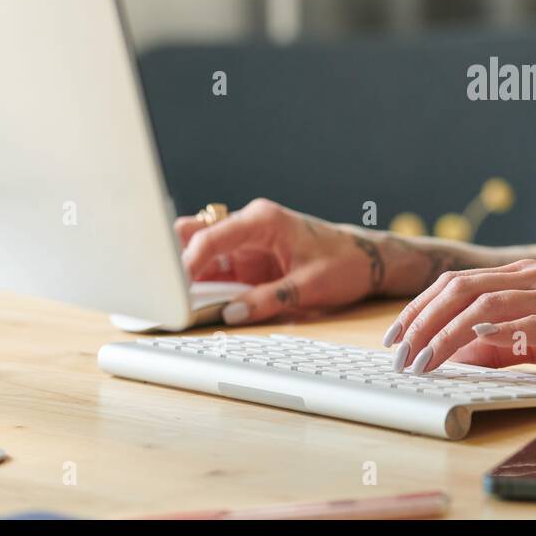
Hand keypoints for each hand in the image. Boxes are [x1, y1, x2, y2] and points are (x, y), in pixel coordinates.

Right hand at [175, 198, 387, 323]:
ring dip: (189, 279)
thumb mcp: (310, 286)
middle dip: (178, 262)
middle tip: (170, 291)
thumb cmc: (343, 264)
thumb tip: (231, 314)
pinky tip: (198, 305)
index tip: (174, 286)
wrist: (364, 259)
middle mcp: (248, 226)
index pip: (212, 236)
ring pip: (199, 254)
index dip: (188, 261)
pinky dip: (203, 287)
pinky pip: (214, 271)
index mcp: (263, 221)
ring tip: (181, 303)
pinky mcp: (245, 261)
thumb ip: (269, 299)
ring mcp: (243, 243)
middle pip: (195, 235)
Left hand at [382, 259, 535, 373]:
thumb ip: (506, 340)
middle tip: (397, 352)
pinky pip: (527, 318)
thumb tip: (461, 356)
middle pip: (459, 288)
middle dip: (420, 320)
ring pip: (484, 303)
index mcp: (523, 276)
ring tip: (423, 359)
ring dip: (446, 332)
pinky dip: (496, 328)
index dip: (419, 307)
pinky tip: (472, 340)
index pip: (456, 283)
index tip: (395, 336)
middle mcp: (532, 277)